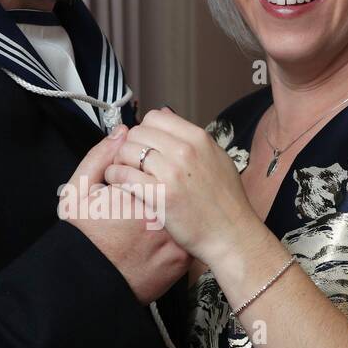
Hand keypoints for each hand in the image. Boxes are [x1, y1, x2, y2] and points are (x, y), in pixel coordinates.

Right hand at [59, 127, 190, 304]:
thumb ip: (99, 157)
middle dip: (160, 181)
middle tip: (135, 202)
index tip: (129, 177)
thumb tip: (122, 132)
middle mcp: (163, 217)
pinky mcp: (182, 258)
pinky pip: (185, 231)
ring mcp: (176, 239)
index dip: (140, 167)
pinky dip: (176, 227)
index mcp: (139, 196)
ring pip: (182, 207)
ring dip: (171, 202)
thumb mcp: (77, 192)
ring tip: (144, 217)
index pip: (153, 164)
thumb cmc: (81, 239)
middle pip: (172, 184)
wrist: (88, 286)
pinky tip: (153, 234)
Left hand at [104, 109, 262, 263]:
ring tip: (124, 173)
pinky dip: (116, 177)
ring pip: (127, 152)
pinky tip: (119, 184)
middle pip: (138, 133)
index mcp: (198, 138)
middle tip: (131, 162)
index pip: (155, 117)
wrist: (232, 234)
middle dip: (130, 146)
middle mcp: (185, 151)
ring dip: (120, 161)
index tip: (144, 145)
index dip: (144, 131)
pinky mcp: (160, 196)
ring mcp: (172, 173)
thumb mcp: (217, 158)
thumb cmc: (225, 201)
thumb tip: (166, 113)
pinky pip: (124, 176)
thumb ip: (191, 138)